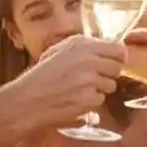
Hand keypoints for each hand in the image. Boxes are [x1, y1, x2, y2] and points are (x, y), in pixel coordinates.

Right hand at [8, 35, 124, 129]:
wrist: (28, 99)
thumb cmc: (41, 76)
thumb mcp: (59, 51)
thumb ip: (83, 49)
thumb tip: (109, 50)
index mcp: (81, 44)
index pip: (117, 49)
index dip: (118, 58)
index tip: (114, 63)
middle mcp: (88, 59)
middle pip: (117, 67)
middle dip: (108, 74)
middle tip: (94, 80)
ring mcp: (89, 79)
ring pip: (110, 85)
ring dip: (99, 89)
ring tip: (79, 90)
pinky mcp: (89, 98)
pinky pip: (100, 100)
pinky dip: (91, 102)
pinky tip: (75, 100)